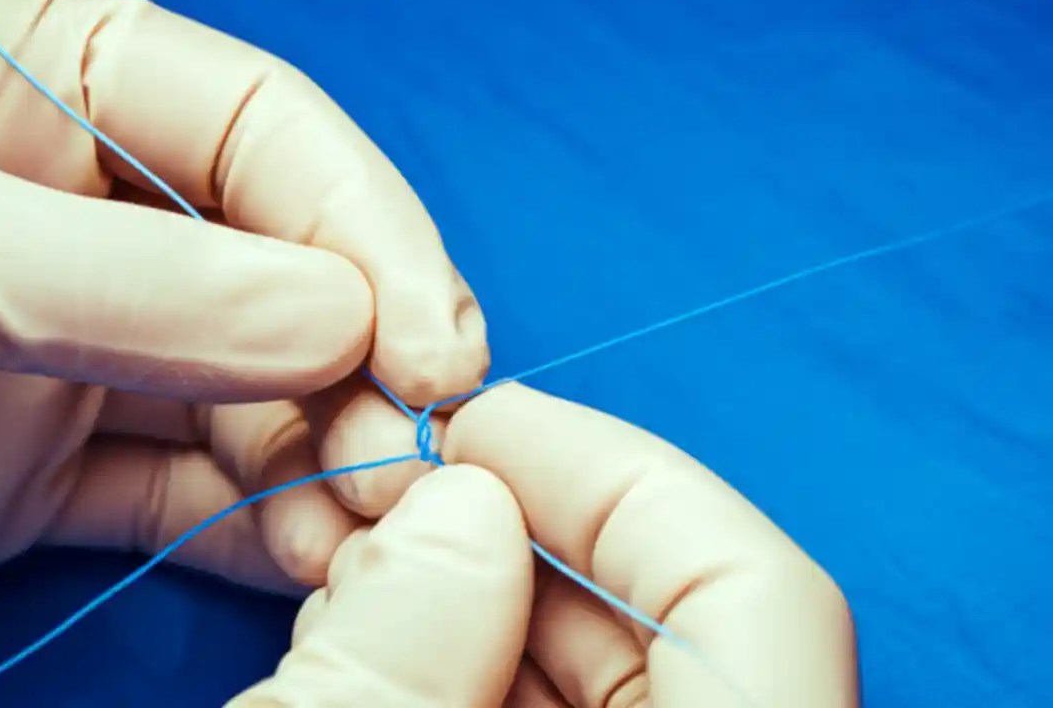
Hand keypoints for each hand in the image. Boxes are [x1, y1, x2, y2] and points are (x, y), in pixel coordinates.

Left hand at [0, 0, 486, 617]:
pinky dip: (252, 524)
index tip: (430, 340)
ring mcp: (63, 337)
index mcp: (30, 65)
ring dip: (323, 447)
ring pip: (245, 385)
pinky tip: (313, 553)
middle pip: (274, 260)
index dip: (361, 226)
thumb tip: (342, 320)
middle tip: (423, 449)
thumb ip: (135, 282)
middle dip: (361, 353)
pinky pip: (178, 486)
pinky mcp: (35, 464)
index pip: (255, 126)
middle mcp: (67, 196)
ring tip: (385, 520)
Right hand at [227, 385, 857, 706]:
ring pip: (595, 670)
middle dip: (512, 529)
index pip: (752, 599)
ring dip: (468, 593)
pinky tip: (365, 630)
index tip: (471, 430)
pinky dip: (461, 660)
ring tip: (349, 551)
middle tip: (381, 482)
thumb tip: (459, 507)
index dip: (614, 480)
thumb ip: (394, 667)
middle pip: (669, 623)